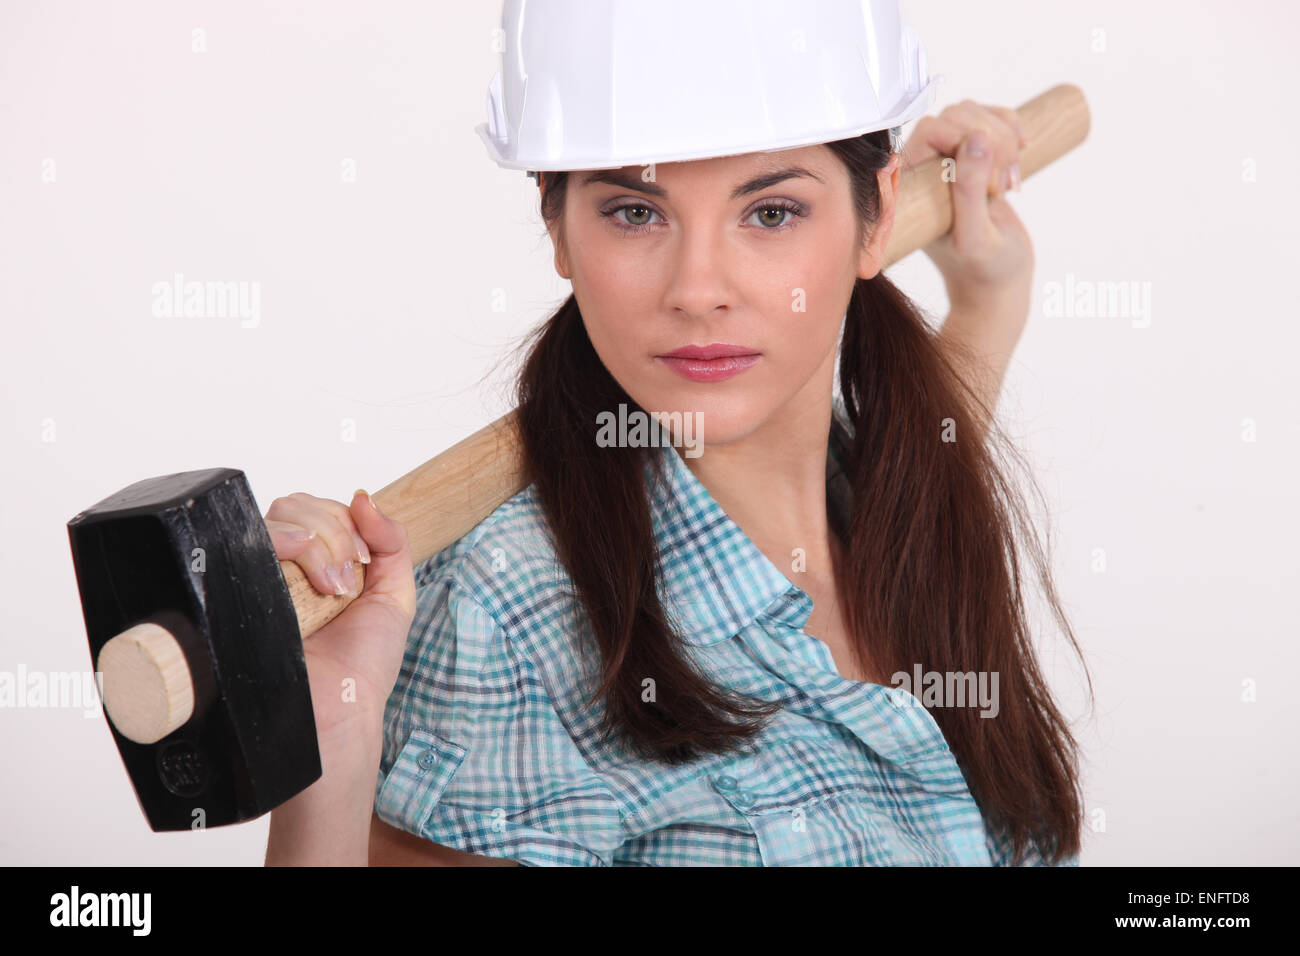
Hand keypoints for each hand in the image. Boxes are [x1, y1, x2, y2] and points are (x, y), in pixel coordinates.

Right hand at [265, 490, 415, 740]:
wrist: (338, 710)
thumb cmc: (364, 664)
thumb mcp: (395, 595)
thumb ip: (392, 540)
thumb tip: (364, 496)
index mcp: (318, 561)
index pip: (320, 508)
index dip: (345, 523)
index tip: (364, 563)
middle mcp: (284, 565)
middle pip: (297, 506)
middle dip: (334, 534)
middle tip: (347, 582)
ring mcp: (259, 576)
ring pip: (277, 517)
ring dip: (317, 545)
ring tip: (332, 591)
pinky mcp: (238, 590)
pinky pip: (251, 542)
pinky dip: (287, 545)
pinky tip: (313, 583)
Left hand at [901, 100, 1033, 312]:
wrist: (998, 280)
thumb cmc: (982, 268)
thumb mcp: (975, 236)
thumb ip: (969, 190)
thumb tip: (975, 138)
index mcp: (912, 185)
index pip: (930, 129)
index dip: (964, 141)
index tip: (988, 183)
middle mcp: (926, 168)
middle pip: (956, 115)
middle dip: (992, 140)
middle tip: (1003, 186)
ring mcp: (950, 158)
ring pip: (975, 113)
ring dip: (1005, 137)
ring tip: (1010, 182)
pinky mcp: (975, 156)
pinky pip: (992, 118)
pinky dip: (1012, 127)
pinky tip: (1022, 153)